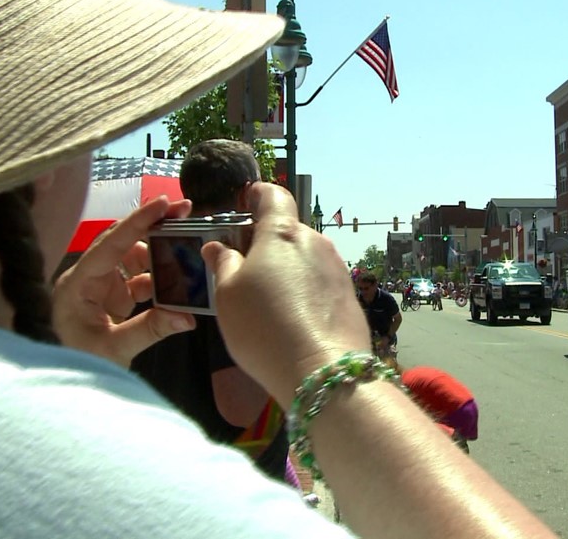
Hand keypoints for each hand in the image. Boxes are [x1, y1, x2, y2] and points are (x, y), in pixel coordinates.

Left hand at [52, 196, 194, 366]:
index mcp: (78, 284)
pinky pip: (138, 279)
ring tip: (186, 243)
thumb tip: (189, 317)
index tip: (163, 202)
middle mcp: (87, 278)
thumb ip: (151, 329)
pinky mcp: (111, 298)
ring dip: (158, 250)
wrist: (60, 387)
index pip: (109, 244)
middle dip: (152, 225)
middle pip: (121, 241)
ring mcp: (99, 286)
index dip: (137, 222)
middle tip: (183, 210)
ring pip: (132, 257)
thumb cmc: (77, 365)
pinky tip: (179, 279)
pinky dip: (159, 278)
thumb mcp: (114, 350)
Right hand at [201, 183, 371, 404]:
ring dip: (287, 271)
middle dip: (267, 245)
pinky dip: (305, 293)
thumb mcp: (228, 296)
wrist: (323, 372)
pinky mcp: (349, 295)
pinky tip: (293, 321)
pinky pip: (320, 284)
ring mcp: (337, 268)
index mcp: (283, 233)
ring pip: (305, 259)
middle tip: (245, 272)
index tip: (244, 205)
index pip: (273, 195)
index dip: (257, 196)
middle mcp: (315, 242)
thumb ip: (223, 264)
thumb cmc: (264, 328)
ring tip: (268, 304)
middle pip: (288, 232)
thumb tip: (218, 246)